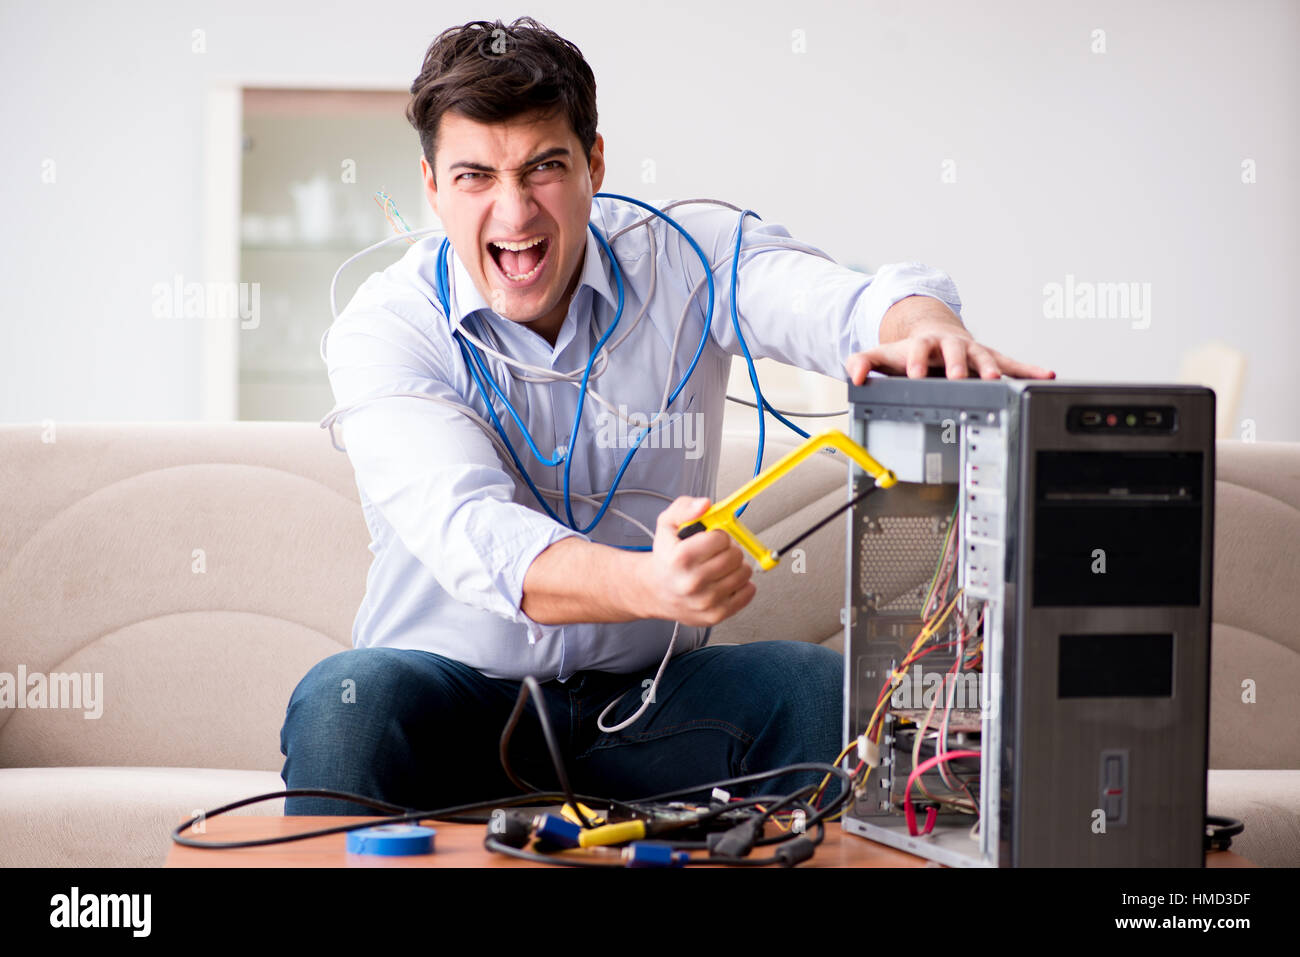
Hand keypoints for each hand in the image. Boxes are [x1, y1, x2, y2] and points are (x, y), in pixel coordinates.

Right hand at [637, 496, 755, 626]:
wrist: (655, 591)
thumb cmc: (666, 557)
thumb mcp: (667, 525)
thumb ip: (685, 508)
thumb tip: (705, 505)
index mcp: (680, 558)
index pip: (721, 538)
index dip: (719, 535)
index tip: (712, 538)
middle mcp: (692, 582)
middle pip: (735, 556)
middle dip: (730, 549)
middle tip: (718, 552)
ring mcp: (705, 601)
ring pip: (745, 573)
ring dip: (737, 566)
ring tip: (721, 566)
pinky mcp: (715, 615)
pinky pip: (748, 592)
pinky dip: (742, 584)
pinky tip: (725, 581)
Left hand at [844, 295, 1054, 383]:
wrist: (933, 332)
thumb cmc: (908, 351)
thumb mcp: (882, 355)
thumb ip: (862, 363)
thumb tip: (853, 374)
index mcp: (923, 344)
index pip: (918, 351)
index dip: (916, 362)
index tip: (916, 375)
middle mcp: (950, 345)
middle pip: (955, 351)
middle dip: (957, 363)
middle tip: (959, 375)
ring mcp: (971, 351)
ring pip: (984, 357)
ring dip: (992, 367)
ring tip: (999, 378)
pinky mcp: (989, 358)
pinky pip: (1011, 364)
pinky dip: (1028, 369)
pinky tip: (1045, 375)